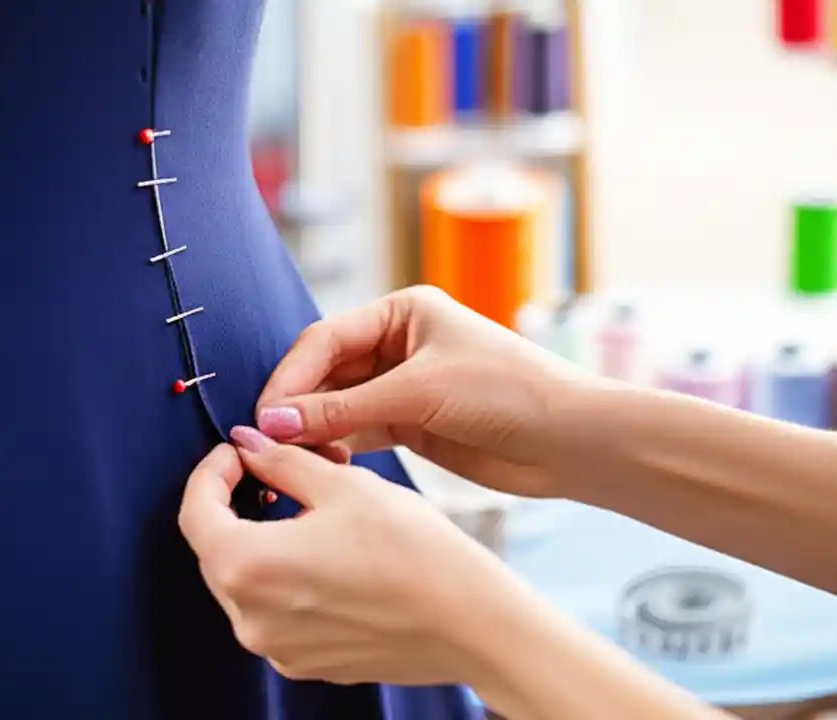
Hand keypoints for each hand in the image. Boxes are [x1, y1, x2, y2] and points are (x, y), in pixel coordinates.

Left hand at [178, 427, 522, 687]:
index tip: (239, 452)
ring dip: (264, 543)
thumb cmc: (412, 550)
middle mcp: (250, 619)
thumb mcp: (342, 485)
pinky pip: (278, 613)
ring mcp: (277, 649)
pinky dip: (289, 580)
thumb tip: (247, 444)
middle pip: (216, 550)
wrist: (471, 622)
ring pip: (248, 582)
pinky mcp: (307, 663)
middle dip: (235, 506)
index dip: (211, 471)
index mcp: (247, 567)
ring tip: (310, 514)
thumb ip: (281, 461)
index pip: (195, 512)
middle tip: (273, 473)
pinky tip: (331, 558)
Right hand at [255, 286, 606, 498]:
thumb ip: (344, 409)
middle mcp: (399, 344)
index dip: (291, 378)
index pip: (324, 340)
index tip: (267, 417)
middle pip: (325, 373)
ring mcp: (404, 386)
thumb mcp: (420, 393)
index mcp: (402, 313)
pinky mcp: (412, 424)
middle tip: (268, 443)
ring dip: (314, 431)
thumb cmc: (508, 393)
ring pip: (338, 405)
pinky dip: (338, 448)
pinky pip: (358, 432)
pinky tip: (326, 466)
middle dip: (297, 406)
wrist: (570, 441)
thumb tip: (274, 421)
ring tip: (290, 461)